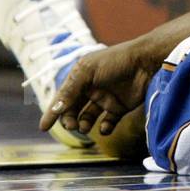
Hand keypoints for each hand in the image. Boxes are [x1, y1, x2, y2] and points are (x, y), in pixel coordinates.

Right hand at [38, 39, 155, 135]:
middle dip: (68, 119)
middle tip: (71, 125)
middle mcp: (91, 88)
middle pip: (73, 109)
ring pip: (87, 118)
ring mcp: (105, 98)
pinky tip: (104, 127)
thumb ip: (71, 89)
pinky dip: (104, 129)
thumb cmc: (115, 61)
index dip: (52, 111)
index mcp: (81, 77)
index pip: (63, 96)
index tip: (43, 127)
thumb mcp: (88, 71)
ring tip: (84, 126)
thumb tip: (56, 108)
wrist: (145, 63)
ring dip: (83, 124)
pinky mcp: (119, 108)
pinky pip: (107, 123)